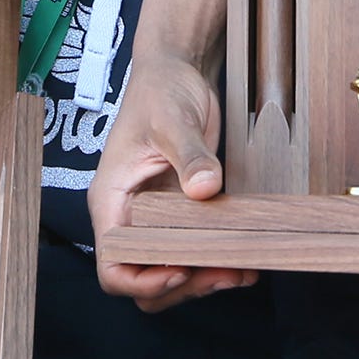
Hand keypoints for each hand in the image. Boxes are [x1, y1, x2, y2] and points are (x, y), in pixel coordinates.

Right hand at [89, 0, 255, 310]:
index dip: (142, 279)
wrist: (177, 72)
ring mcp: (155, 217)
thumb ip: (189, 155)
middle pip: (143, 276)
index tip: (181, 269)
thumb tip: (205, 189)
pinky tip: (247, 258)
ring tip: (242, 270)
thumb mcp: (173, 119)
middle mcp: (129, 215)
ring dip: (204, 279)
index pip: (113, 262)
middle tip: (224, 273)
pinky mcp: (180, 213)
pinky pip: (193, 250)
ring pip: (169, 270)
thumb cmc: (161, 90)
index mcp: (111, 199)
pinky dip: (217, 261)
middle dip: (182, 286)